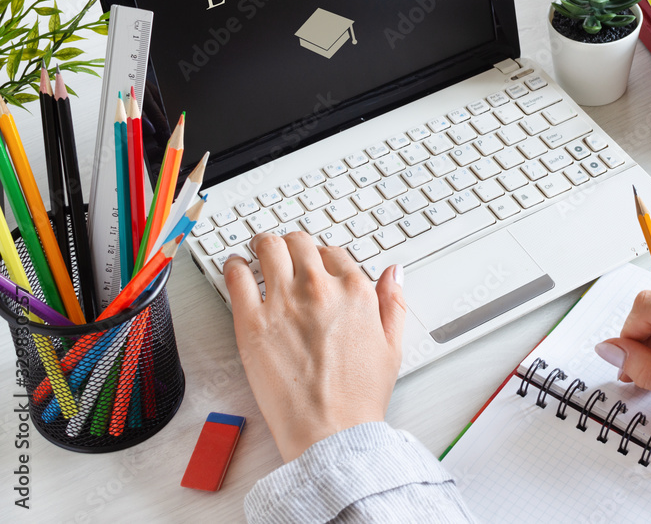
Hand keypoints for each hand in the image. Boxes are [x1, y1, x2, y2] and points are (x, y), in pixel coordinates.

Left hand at [224, 232, 405, 461]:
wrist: (331, 431)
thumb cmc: (359, 397)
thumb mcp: (392, 346)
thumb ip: (393, 302)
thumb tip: (393, 273)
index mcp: (355, 291)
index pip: (334, 252)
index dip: (323, 256)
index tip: (315, 264)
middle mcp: (319, 288)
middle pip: (300, 243)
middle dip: (292, 245)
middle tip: (283, 250)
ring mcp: (283, 302)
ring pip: (268, 248)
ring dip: (263, 244)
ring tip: (257, 249)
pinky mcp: (251, 321)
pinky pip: (236, 276)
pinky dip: (234, 266)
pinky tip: (235, 268)